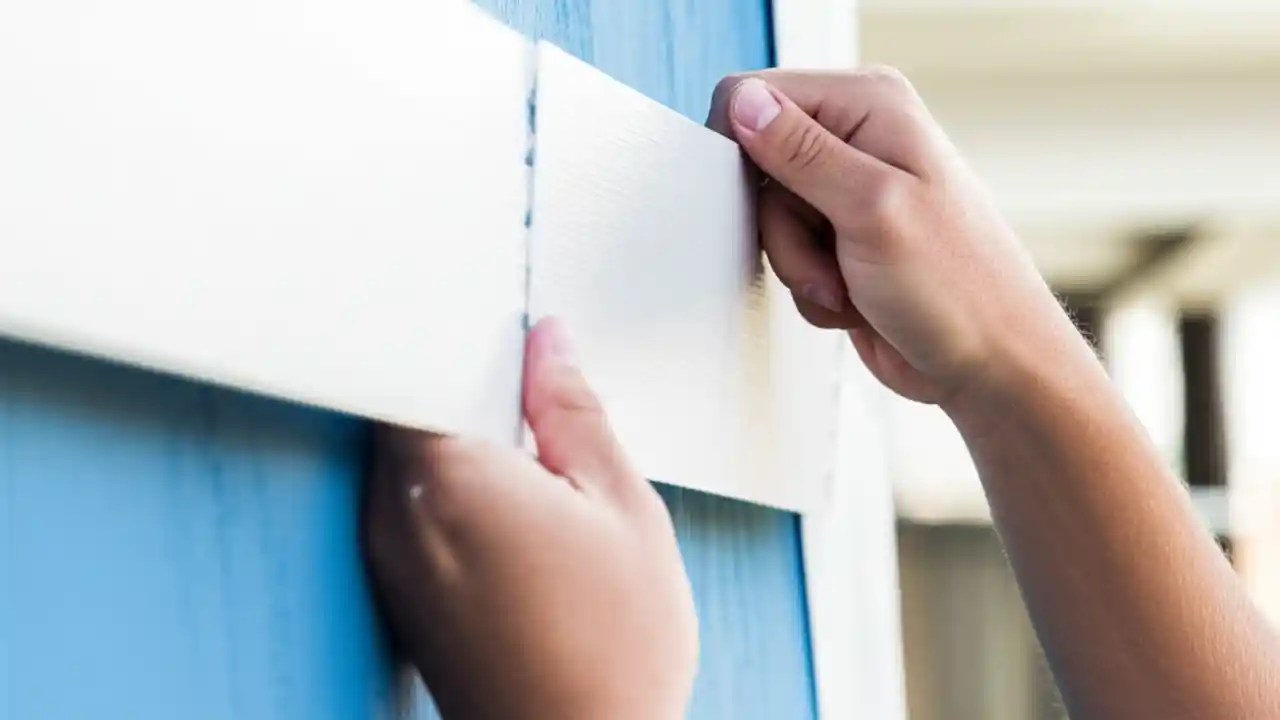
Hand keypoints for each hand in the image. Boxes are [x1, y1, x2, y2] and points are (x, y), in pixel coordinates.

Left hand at [364, 318, 696, 719]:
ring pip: (412, 454)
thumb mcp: (623, 509)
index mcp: (450, 477)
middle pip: (408, 404)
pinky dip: (459, 491)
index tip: (500, 333)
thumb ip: (575, 413)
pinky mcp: (401, 591)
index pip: (406, 361)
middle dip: (471, 390)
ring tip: (541, 478)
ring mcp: (391, 557)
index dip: (451, 334)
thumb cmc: (613, 652)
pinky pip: (415, 506)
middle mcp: (399, 513)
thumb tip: (550, 346)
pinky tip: (523, 526)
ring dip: (467, 443)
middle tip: (540, 409)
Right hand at [708, 70, 1080, 405]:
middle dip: (781, 226)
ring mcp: (850, 192)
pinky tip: (855, 298)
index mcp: (871, 105)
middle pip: (757, 165)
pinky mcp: (842, 239)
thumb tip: (744, 102)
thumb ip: (802, 152)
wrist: (989, 365)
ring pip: (769, 219)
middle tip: (828, 255)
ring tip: (850, 285)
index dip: (742, 148)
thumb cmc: (959, 291)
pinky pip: (789, 256)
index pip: (758, 95)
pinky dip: (812, 287)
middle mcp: (859, 139)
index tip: (760, 201)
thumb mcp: (871, 209)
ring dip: (799, 265)